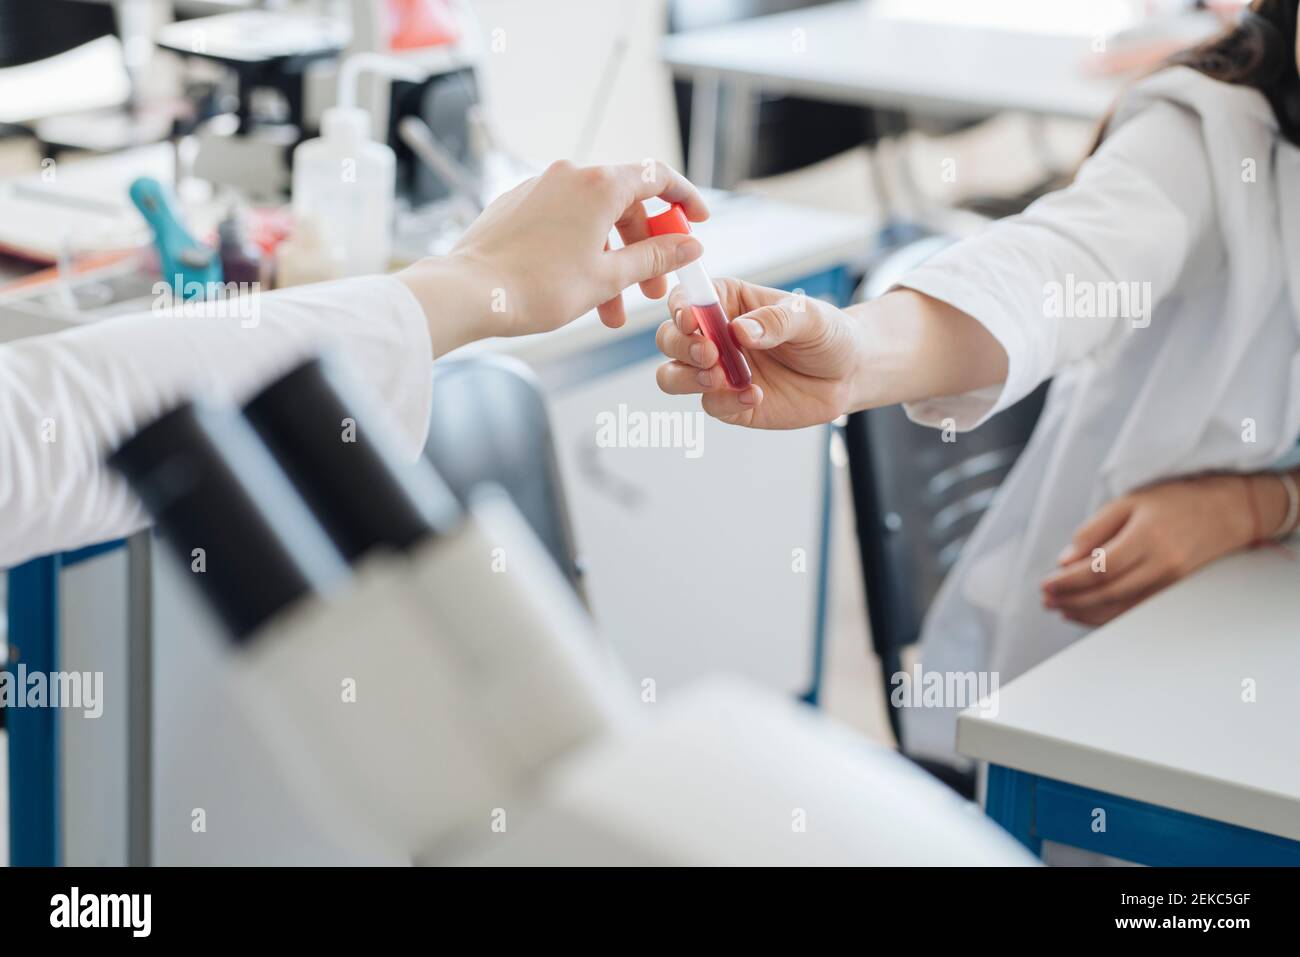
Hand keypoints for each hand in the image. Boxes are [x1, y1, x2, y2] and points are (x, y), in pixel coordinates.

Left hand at [397, 159, 707, 354]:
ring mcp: (539, 188)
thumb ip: (655, 258)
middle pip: (625, 204)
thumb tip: (689, 245)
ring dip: (610, 262)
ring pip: (592, 221)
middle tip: (652, 289)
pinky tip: (576, 290)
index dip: (683, 198)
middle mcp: (570, 176)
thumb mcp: (609, 278)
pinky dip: (580, 253)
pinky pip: (563, 223)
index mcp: (598, 185)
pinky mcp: (517, 205)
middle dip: (644, 249)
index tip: (697, 221)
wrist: (471, 293)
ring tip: (610, 311)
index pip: (657, 176)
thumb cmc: (538, 287)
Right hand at [654, 278, 864, 428]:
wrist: (848, 374)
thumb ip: (776, 320)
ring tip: (718, 377)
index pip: (687, 300)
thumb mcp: (810, 318)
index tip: (691, 321)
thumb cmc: (828, 334)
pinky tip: (755, 395)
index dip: (680, 309)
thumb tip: (741, 330)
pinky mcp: (730, 403)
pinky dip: (726, 402)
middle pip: (669, 339)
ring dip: (687, 378)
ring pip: (673, 376)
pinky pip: (710, 406)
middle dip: (681, 347)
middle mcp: (714, 336)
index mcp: (727, 302)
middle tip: (710, 354)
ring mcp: (718, 372)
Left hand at [1040, 475, 1257, 626]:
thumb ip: (1094, 530)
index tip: (1046, 584)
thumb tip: (1065, 560)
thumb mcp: (1128, 501)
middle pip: (1108, 592)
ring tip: (1059, 607)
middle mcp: (1162, 564)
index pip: (1099, 569)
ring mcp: (1171, 582)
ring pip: (1121, 607)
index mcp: (1147, 537)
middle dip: (1071, 599)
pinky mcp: (1173, 592)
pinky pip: (1135, 611)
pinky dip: (1106, 616)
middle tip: (1046, 599)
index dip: (1069, 581)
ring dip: (1085, 612)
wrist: (1226, 512)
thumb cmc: (1173, 501)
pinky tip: (1085, 612)